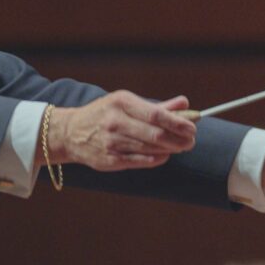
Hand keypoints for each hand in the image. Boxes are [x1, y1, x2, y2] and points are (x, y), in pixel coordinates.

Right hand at [46, 92, 196, 172]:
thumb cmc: (105, 114)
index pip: (156, 114)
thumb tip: (185, 103)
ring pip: (150, 149)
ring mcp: (111, 142)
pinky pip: (140, 161)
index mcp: (121, 102)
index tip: (193, 127)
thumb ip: (157, 105)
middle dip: (178, 139)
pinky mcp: (109, 159)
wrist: (71, 133)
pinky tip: (163, 155)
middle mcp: (115, 121)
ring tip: (180, 147)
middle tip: (191, 141)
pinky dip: (156, 159)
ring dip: (170, 149)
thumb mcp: (126, 103)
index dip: (177, 123)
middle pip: (155, 134)